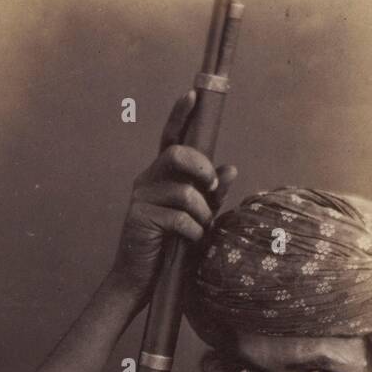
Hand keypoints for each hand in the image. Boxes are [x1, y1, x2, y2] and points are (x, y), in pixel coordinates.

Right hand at [109, 91, 236, 306]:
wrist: (142, 279)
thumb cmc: (172, 247)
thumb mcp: (197, 217)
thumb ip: (212, 194)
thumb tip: (232, 168)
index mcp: (162, 175)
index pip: (171, 138)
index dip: (180, 115)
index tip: (193, 93)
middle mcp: (148, 180)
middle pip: (178, 155)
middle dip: (202, 169)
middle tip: (211, 187)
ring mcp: (141, 198)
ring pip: (185, 192)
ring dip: (202, 214)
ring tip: (200, 230)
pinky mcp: (140, 218)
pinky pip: (180, 218)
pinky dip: (194, 233)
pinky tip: (190, 242)